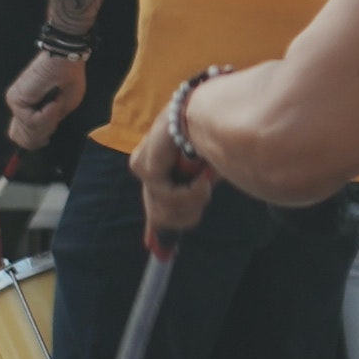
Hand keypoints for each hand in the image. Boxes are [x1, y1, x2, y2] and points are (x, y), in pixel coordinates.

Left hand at [5, 49, 85, 150]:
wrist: (64, 61)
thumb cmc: (69, 78)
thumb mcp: (64, 108)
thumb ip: (50, 123)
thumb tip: (41, 138)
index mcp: (29, 107)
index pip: (22, 135)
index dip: (35, 141)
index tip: (45, 140)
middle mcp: (19, 106)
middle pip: (22, 138)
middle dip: (41, 135)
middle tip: (54, 119)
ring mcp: (15, 103)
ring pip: (30, 130)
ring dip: (48, 122)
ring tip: (57, 104)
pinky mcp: (15, 100)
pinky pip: (31, 121)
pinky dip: (46, 115)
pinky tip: (52, 102)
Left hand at [129, 111, 216, 235]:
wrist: (212, 112)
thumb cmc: (216, 138)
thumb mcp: (208, 172)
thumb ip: (200, 192)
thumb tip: (196, 217)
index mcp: (160, 166)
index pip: (154, 203)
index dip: (158, 227)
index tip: (157, 246)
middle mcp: (146, 166)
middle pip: (160, 218)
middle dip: (187, 215)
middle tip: (203, 193)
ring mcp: (142, 165)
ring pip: (164, 210)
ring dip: (192, 202)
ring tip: (204, 182)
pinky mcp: (144, 166)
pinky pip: (167, 198)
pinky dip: (190, 194)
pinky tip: (200, 180)